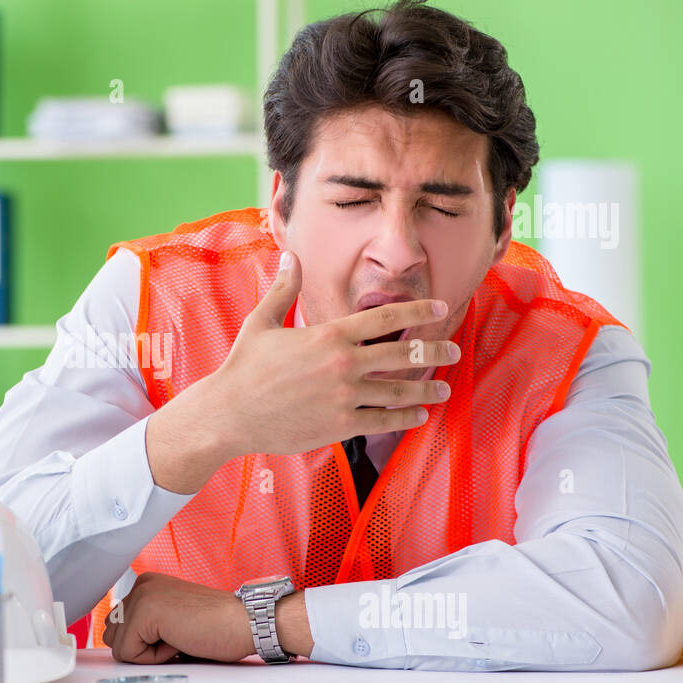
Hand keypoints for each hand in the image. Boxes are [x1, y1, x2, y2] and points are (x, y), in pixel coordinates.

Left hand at [102, 572, 255, 663]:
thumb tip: (122, 648)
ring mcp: (141, 596)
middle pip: (113, 635)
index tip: (177, 633)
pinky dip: (154, 658)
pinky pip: (128, 654)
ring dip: (148, 653)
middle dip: (142, 647)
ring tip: (180, 637)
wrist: (245, 623)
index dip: (146, 643)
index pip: (119, 627)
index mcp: (147, 585)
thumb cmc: (219, 627)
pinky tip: (180, 640)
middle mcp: (141, 585)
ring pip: (118, 646)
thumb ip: (147, 627)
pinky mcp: (145, 612)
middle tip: (178, 636)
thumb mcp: (173, 623)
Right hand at [209, 250, 461, 457]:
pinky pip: (383, 421)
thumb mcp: (262, 322)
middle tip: (453, 350)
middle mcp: (343, 364)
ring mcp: (344, 397)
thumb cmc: (244, 366)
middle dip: (434, 351)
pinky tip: (418, 415)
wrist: (229, 413)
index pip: (385, 317)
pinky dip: (405, 418)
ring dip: (426, 389)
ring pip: (398, 391)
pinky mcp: (340, 426)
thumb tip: (291, 256)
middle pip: (402, 354)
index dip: (417, 311)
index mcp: (329, 335)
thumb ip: (284, 289)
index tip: (438, 309)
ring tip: (443, 389)